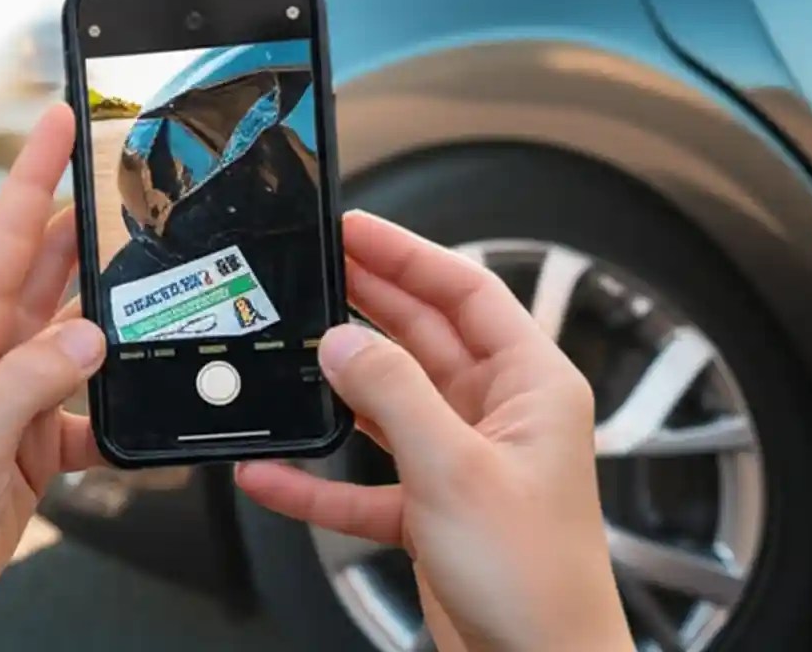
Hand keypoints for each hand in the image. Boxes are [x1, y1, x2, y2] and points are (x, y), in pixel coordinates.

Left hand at [0, 104, 105, 650]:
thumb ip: (32, 381)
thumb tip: (92, 338)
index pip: (4, 234)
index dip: (36, 172)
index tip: (63, 118)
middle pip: (48, 272)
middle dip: (89, 228)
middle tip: (135, 187)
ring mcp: (9, 394)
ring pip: (76, 337)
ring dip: (116, 320)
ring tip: (162, 291)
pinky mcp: (31, 436)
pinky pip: (88, 408)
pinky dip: (117, 411)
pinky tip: (144, 418)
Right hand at [235, 212, 630, 651]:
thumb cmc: (537, 580)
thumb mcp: (455, 471)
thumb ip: (394, 397)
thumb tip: (344, 342)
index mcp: (532, 387)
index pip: (468, 293)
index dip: (410, 255)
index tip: (357, 231)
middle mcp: (499, 416)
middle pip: (424, 336)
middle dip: (369, 301)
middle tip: (316, 268)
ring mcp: (461, 461)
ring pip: (391, 402)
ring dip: (341, 382)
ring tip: (292, 344)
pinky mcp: (431, 508)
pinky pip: (363, 481)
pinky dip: (319, 479)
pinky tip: (274, 474)